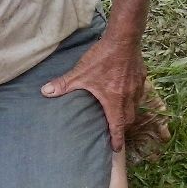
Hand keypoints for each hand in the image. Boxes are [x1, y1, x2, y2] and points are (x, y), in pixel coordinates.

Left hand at [41, 36, 146, 151]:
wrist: (124, 38)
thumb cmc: (102, 57)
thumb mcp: (80, 73)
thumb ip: (63, 84)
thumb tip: (45, 92)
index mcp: (114, 100)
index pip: (117, 125)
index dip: (117, 138)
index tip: (116, 149)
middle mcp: (129, 96)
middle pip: (129, 119)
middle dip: (122, 128)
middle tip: (115, 133)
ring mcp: (137, 87)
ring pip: (135, 107)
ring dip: (128, 114)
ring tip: (119, 117)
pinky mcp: (141, 77)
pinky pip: (139, 94)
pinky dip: (132, 100)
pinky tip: (125, 96)